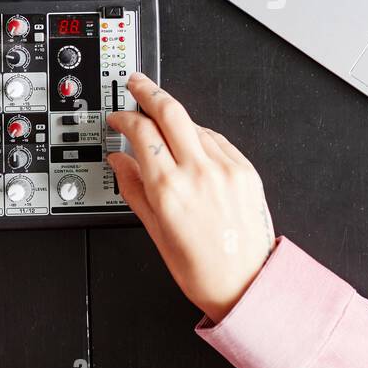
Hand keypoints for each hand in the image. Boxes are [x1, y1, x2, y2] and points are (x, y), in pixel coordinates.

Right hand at [106, 73, 275, 322]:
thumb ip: (134, 190)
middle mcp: (199, 173)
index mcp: (170, 190)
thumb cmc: (203, 270)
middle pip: (170, 112)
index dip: (125, 118)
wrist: (248, 283)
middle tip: (136, 84)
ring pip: (195, 123)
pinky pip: (218, 139)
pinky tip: (192, 144)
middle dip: (149, 92)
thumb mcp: (156, 232)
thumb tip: (119, 162)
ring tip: (164, 126)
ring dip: (175, 118)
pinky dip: (200, 136)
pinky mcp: (246, 170)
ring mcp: (226, 169)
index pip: (142, 133)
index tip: (119, 118)